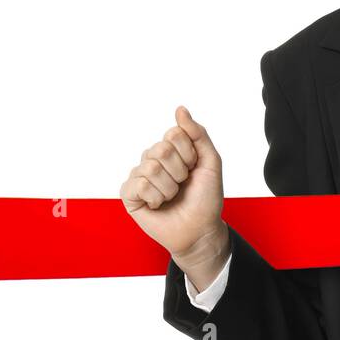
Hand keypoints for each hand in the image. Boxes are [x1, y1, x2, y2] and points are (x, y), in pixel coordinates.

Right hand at [120, 105, 226, 263]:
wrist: (200, 229)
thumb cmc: (206, 198)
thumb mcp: (210, 162)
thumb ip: (198, 134)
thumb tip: (180, 109)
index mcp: (171, 149)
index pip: (174, 134)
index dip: (189, 154)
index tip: (194, 169)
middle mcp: (153, 159)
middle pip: (161, 149)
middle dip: (180, 171)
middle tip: (183, 185)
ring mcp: (139, 176)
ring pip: (151, 167)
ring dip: (169, 187)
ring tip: (172, 196)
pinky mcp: (129, 195)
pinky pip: (138, 185)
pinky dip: (155, 197)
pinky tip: (158, 205)